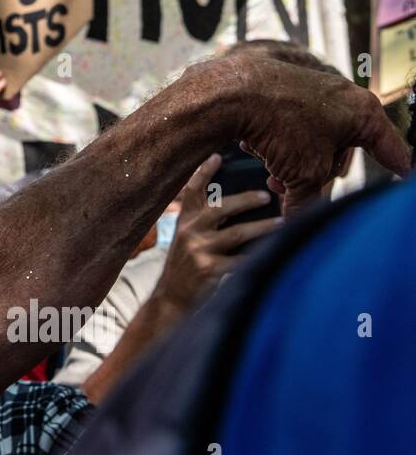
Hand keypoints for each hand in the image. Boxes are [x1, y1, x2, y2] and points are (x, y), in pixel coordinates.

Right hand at [153, 153, 280, 313]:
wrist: (171, 298)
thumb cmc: (186, 267)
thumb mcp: (186, 239)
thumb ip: (204, 223)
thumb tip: (239, 205)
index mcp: (184, 221)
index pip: (192, 191)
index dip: (203, 172)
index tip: (217, 156)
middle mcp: (189, 232)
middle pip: (221, 208)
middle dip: (246, 200)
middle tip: (267, 195)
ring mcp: (199, 251)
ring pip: (238, 233)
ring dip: (263, 227)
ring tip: (282, 222)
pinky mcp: (210, 270)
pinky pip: (242, 260)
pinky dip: (260, 256)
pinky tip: (276, 252)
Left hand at [198, 52, 409, 213]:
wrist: (231, 89)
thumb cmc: (279, 124)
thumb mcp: (303, 172)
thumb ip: (308, 200)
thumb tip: (297, 221)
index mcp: (364, 114)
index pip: (391, 150)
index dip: (398, 167)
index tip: (403, 177)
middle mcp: (343, 98)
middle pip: (340, 151)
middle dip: (313, 175)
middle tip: (287, 189)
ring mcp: (313, 92)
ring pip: (310, 142)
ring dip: (289, 164)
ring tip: (269, 177)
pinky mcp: (284, 91)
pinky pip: (288, 127)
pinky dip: (274, 142)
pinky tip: (253, 147)